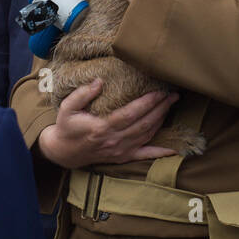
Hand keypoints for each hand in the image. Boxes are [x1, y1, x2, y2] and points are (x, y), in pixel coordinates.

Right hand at [37, 79, 178, 167]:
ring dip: (161, 120)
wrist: (64, 152)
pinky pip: (145, 155)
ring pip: (147, 134)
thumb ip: (82, 94)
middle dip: (161, 108)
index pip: (130, 114)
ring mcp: (120, 151)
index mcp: (102, 128)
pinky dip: (160, 152)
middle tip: (173, 94)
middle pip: (143, 123)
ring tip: (171, 105)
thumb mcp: (67, 108)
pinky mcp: (123, 157)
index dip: (147, 103)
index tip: (159, 92)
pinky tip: (174, 149)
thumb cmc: (67, 127)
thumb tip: (99, 81)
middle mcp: (114, 140)